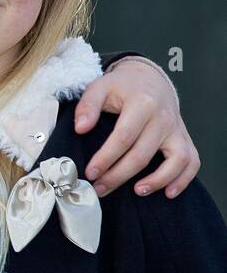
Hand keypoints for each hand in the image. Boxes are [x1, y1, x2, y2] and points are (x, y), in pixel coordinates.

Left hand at [75, 58, 199, 197]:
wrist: (149, 80)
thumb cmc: (122, 87)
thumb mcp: (100, 87)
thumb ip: (88, 106)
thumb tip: (80, 128)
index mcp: (142, 103)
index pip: (123, 136)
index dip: (106, 158)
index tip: (91, 172)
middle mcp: (163, 117)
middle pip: (143, 153)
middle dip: (119, 175)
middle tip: (100, 188)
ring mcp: (176, 129)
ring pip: (176, 159)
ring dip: (158, 180)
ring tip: (137, 191)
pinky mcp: (184, 138)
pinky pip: (191, 161)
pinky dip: (183, 179)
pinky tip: (168, 192)